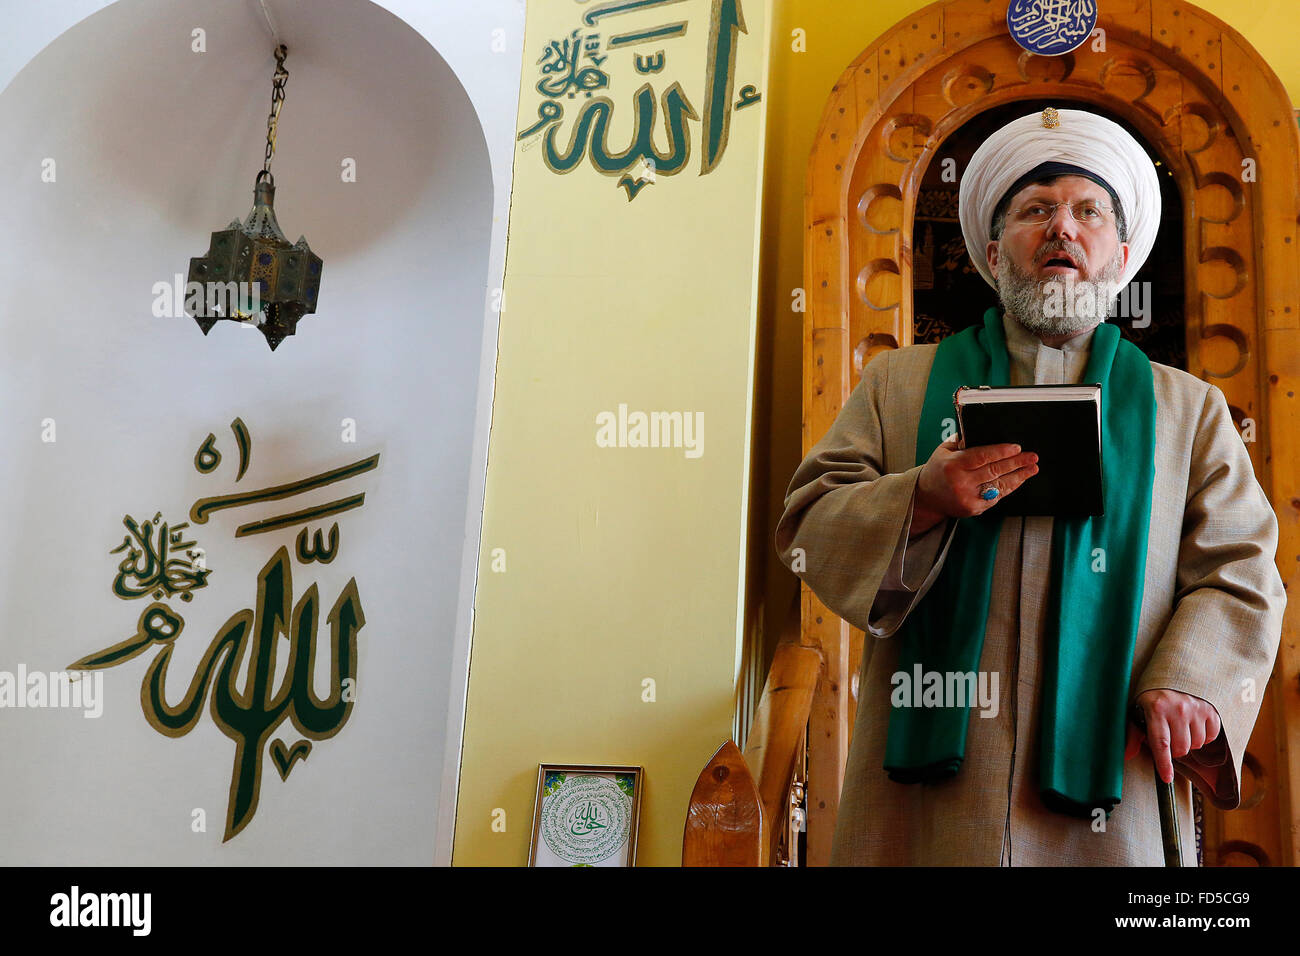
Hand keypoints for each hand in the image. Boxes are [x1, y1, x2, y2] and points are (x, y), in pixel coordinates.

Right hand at [910, 436, 1038, 535]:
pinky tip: (1018, 479)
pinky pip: (997, 497)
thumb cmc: (938, 470)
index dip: (1001, 452)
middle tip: (1032, 457)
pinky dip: (1009, 487)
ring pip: (999, 485)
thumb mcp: (944, 450)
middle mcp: (961, 483)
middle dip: (1016, 463)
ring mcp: (968, 498)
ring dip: (1018, 476)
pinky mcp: (974, 508)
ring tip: (1032, 468)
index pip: (982, 457)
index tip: (1017, 447)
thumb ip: (962, 440)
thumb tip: (984, 431)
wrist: (927, 498)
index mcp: (953, 465)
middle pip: (994, 471)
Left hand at [1125, 689, 1222, 783]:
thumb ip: (1132, 735)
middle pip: (1181, 748)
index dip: (1164, 763)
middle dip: (1174, 750)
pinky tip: (1193, 725)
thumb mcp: (1137, 714)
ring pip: (1197, 744)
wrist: (1171, 680)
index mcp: (1156, 709)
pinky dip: (1203, 736)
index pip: (1161, 742)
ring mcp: (1196, 708)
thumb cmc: (1152, 701)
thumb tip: (1127, 755)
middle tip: (1168, 738)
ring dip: (1189, 742)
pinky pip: (1211, 736)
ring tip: (1180, 729)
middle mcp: (1178, 708)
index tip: (1166, 778)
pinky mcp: (1210, 709)